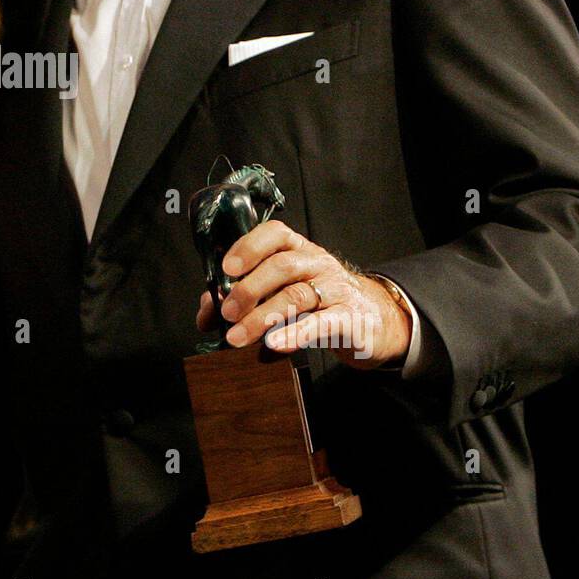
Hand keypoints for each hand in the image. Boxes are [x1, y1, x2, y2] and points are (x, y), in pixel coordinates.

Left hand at [194, 220, 411, 368]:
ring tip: (238, 336)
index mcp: (299, 250)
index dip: (249, 247)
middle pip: (282, 266)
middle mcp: (318, 264)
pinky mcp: (349, 318)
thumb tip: (206, 314)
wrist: (373, 321)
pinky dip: (295, 333)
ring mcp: (336, 289)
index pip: (276, 234)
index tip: (227, 268)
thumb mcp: (284, 291)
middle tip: (227, 312)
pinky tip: (274, 344)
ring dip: (263, 317)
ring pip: (297, 296)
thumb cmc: (318, 303)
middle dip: (249, 289)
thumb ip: (244, 296)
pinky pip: (321, 323)